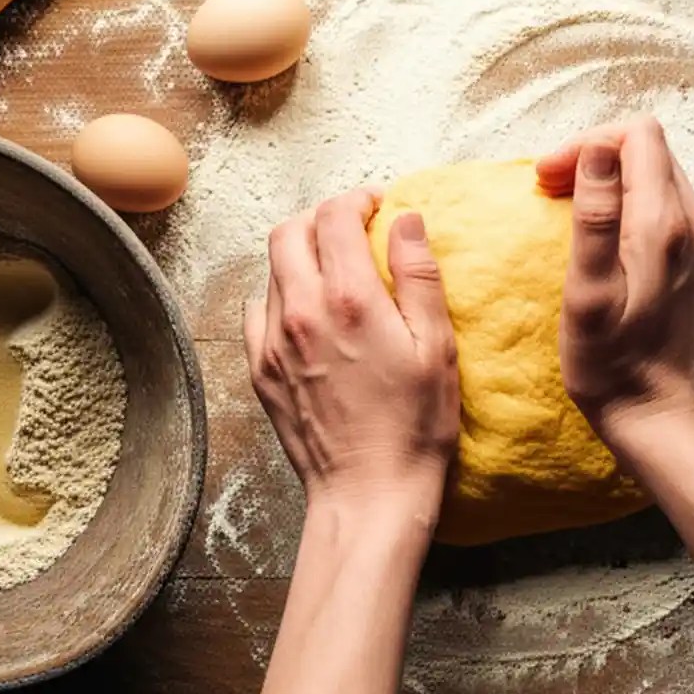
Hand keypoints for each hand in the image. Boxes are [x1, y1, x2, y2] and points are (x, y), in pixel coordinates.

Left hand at [243, 188, 459, 523]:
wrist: (368, 494)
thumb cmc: (414, 427)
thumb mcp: (437, 348)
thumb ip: (419, 276)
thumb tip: (407, 220)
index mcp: (350, 300)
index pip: (335, 216)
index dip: (358, 199)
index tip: (379, 206)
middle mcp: (301, 313)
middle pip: (289, 231)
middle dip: (321, 218)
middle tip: (353, 229)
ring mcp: (272, 343)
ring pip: (271, 269)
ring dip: (300, 254)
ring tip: (334, 269)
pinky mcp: (260, 371)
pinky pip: (256, 311)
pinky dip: (279, 295)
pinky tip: (306, 312)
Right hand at [537, 116, 693, 447]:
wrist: (658, 416)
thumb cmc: (611, 364)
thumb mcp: (588, 293)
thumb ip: (595, 216)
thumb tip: (595, 148)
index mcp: (666, 222)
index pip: (637, 133)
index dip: (586, 143)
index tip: (547, 180)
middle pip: (647, 149)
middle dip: (594, 156)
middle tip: (548, 192)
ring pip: (655, 175)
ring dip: (608, 180)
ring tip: (566, 210)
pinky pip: (663, 207)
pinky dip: (626, 206)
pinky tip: (600, 240)